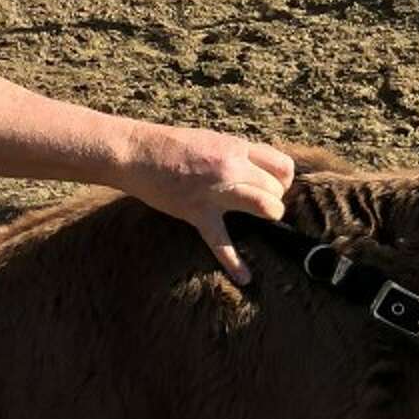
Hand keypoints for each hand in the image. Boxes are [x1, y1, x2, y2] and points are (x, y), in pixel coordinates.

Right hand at [119, 126, 294, 282]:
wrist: (136, 152)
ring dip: (267, 217)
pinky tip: (245, 278)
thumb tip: (259, 171)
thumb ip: (238, 155)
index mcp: (235, 147)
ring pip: (265, 207)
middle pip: (276, 190)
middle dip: (274, 200)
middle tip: (258, 204)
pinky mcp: (197, 213)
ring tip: (257, 221)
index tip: (271, 186)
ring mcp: (215, 192)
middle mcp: (230, 167)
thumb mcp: (213, 140)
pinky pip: (222, 243)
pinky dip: (235, 264)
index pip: (282, 166)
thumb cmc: (172, 145)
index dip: (282, 180)